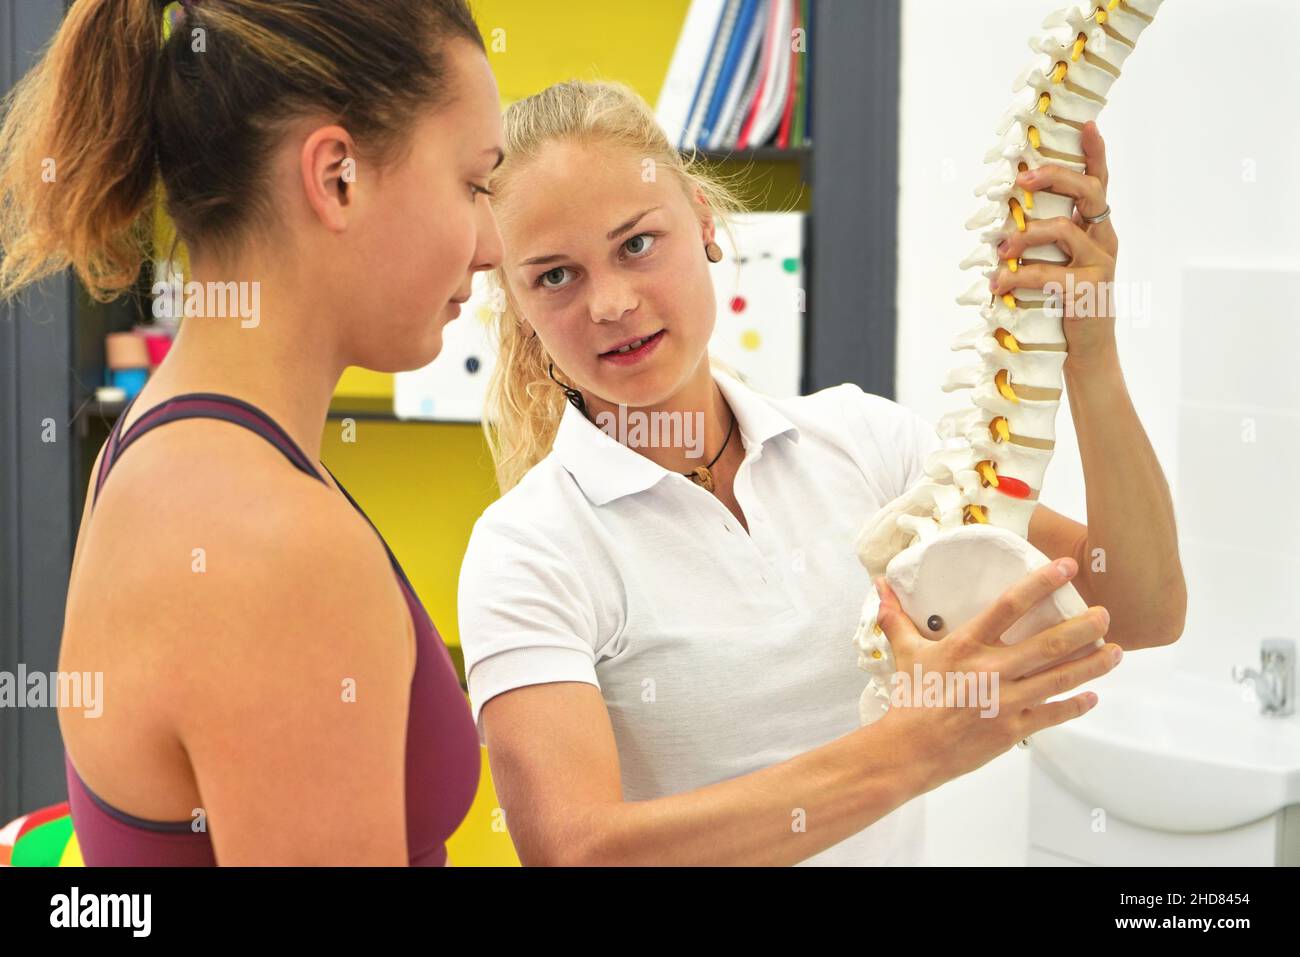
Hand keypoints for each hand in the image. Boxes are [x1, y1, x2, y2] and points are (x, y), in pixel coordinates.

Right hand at [873, 556, 1120, 791]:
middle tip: (1105, 614)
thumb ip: (896, 617)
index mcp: (966, 645)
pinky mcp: (1013, 729)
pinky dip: (1076, 705)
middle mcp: (992, 669)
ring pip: (1059, 678)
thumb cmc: (909, 698)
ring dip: (1092, 664)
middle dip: (1083, 628)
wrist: (910, 750)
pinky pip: (1053, 714)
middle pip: (1048, 643)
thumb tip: (879, 585)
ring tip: (1116, 652)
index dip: (1040, 583)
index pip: (1009, 606)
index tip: (1067, 567)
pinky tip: (1093, 696)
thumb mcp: (904, 652)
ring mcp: (1006, 701)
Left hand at [988, 121, 1119, 370]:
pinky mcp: (1087, 290)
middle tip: (1025, 179)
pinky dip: (1018, 277)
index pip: (1100, 183)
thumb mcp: (1056, 265)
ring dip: (1024, 237)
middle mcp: (1104, 240)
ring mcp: (1099, 264)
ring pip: (1062, 231)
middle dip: (1056, 177)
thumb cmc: (1065, 305)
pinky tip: (1000, 285)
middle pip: (1089, 191)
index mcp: (1096, 229)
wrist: (1086, 352)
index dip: (1095, 153)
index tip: (1086, 125)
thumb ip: (1043, 242)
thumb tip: (1004, 222)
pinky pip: (1048, 273)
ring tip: (1000, 252)